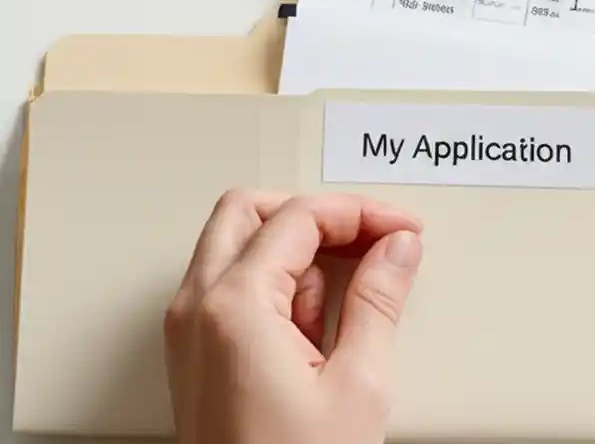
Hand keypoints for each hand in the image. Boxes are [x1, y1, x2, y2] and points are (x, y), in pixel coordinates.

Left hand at [164, 190, 422, 443]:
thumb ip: (379, 301)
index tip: (403, 229)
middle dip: (317, 214)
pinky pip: (232, 288)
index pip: (299, 217)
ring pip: (237, 245)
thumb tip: (397, 249)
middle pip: (249, 212)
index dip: (361, 212)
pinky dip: (278, 283)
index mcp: (234, 306)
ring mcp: (190, 333)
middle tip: (371, 236)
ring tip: (351, 296)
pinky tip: (321, 325)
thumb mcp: (358, 384)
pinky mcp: (197, 356)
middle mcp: (197, 310)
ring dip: (296, 248)